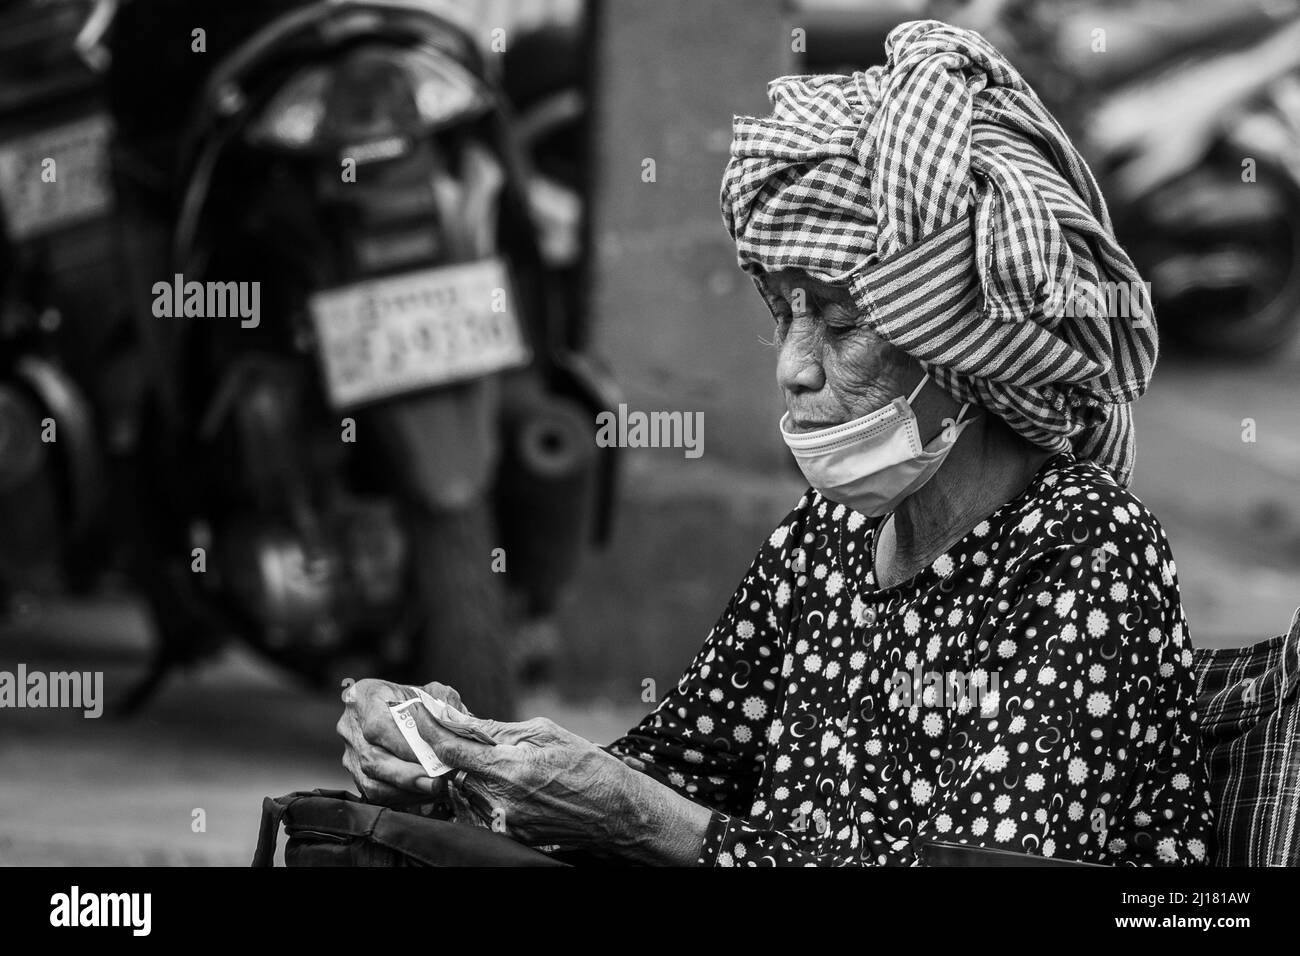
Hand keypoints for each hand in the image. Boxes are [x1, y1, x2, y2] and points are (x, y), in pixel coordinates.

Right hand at [336, 677, 468, 805]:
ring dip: (405, 790)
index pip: (379, 725)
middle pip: (372, 759)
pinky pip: (373, 793)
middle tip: (436, 782)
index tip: (430, 758)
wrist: (397, 706)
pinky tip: (423, 794)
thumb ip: (443, 704)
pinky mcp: (355, 774)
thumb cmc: (414, 698)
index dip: (404, 746)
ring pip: (371, 781)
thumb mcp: (430, 691)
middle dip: (407, 775)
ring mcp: (350, 752)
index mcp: (365, 696)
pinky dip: (400, 796)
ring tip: (434, 790)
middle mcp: (351, 725)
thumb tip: (455, 728)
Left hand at [410, 709, 642, 849]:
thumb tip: (460, 720)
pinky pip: (480, 813)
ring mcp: (504, 823)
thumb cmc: (586, 764)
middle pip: (453, 773)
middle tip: (451, 732)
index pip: (451, 750)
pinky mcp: (511, 836)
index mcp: (509, 769)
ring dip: (465, 775)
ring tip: (488, 759)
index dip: (430, 730)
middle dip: (450, 752)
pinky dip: (480, 795)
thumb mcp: (544, 732)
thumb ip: (497, 730)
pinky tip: (497, 783)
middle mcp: (501, 801)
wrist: (616, 811)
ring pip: (463, 794)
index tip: (418, 715)